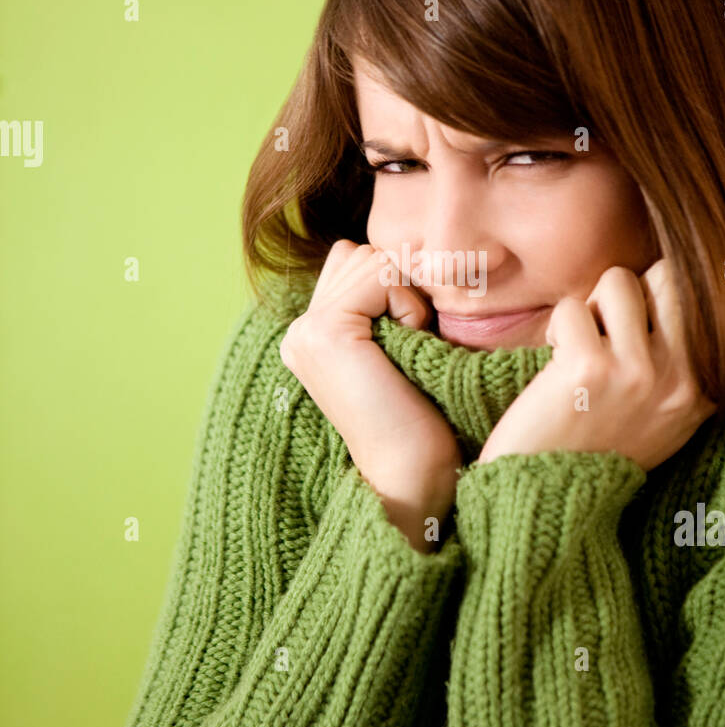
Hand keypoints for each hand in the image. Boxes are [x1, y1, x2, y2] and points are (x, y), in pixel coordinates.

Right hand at [279, 241, 461, 551]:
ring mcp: (307, 330)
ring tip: (410, 346)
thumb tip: (400, 252)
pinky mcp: (327, 331)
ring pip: (372, 258)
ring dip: (407, 295)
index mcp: (310, 335)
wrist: (413, 474)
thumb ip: (382, 303)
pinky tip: (411, 344)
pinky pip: (381, 273)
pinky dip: (409, 303)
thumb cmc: (423, 420)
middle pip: (360, 253)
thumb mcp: (398, 348)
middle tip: (413, 342)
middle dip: (400, 286)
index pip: (353, 260)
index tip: (412, 338)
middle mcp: (299, 330)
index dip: (396, 286)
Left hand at [477, 260, 716, 472]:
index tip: (635, 328)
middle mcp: (681, 380)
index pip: (704, 299)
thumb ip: (680, 362)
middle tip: (606, 330)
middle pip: (669, 276)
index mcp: (705, 389)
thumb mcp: (663, 415)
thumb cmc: (599, 448)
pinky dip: (557, 328)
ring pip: (619, 282)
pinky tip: (555, 364)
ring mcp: (639, 373)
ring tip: (579, 345)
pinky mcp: (590, 369)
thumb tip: (682, 284)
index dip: (659, 299)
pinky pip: (573, 308)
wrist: (550, 497)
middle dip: (631, 291)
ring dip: (590, 307)